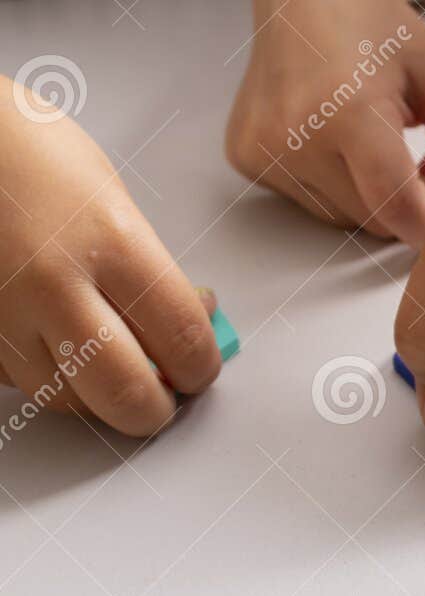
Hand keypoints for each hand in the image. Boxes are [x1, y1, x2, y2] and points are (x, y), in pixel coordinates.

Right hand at [0, 77, 220, 435]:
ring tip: (108, 364)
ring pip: (69, 401)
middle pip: (126, 393)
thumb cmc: (27, 156)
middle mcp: (52, 284)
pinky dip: (49, 378)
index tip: (200, 369)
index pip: (183, 340)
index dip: (201, 368)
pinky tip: (56, 348)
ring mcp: (2, 313)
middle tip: (164, 395)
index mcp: (110, 243)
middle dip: (156, 407)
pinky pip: (20, 384)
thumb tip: (196, 323)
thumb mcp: (113, 201)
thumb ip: (154, 271)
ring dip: (99, 397)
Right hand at [226, 0, 424, 247]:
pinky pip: (309, 201)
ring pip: (342, 217)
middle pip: (373, 218)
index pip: (394, 206)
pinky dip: (333, 185)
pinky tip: (334, 141)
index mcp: (347, 112)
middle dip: (405, 206)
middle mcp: (295, 136)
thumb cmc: (368, 24)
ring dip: (369, 197)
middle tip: (421, 168)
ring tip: (374, 145)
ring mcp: (263, 150)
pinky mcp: (245, 156)